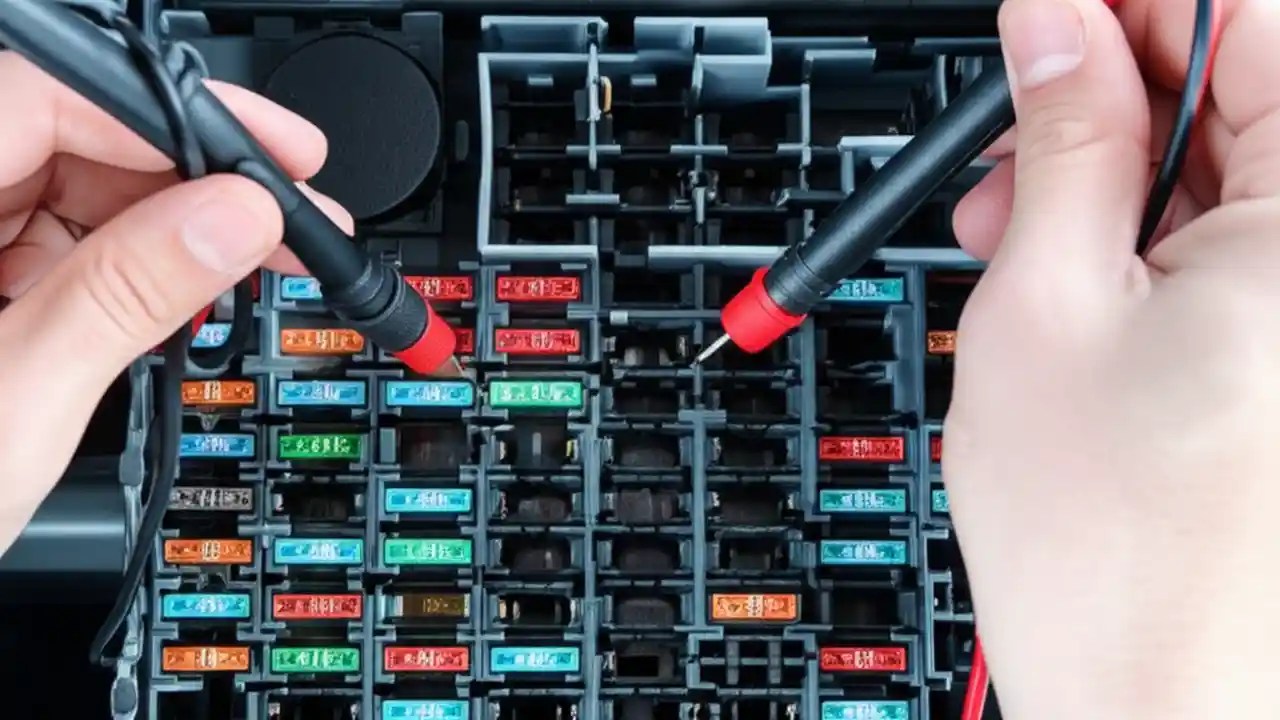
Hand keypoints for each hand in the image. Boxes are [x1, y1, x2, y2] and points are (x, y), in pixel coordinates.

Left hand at [0, 53, 351, 553]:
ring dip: (177, 225)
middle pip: (74, 144)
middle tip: (283, 215)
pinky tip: (189, 291)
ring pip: (81, 195)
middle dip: (191, 177)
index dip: (167, 116)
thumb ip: (124, 296)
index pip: (44, 104)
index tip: (264, 152)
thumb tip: (231, 218)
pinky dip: (140, 267)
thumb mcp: (18, 400)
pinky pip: (71, 247)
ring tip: (251, 263)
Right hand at [948, 0, 1279, 716]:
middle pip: (1246, 93)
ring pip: (1230, 174)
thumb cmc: (1117, 553)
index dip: (1140, 2)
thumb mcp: (1044, 302)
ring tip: (1010, 217)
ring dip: (1112, 168)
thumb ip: (1060, 140)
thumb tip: (1053, 26)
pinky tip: (1062, 262)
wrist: (1162, 707)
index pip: (1255, 22)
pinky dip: (1143, 236)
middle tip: (1011, 113)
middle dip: (1115, 84)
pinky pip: (1232, 250)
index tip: (1055, 11)